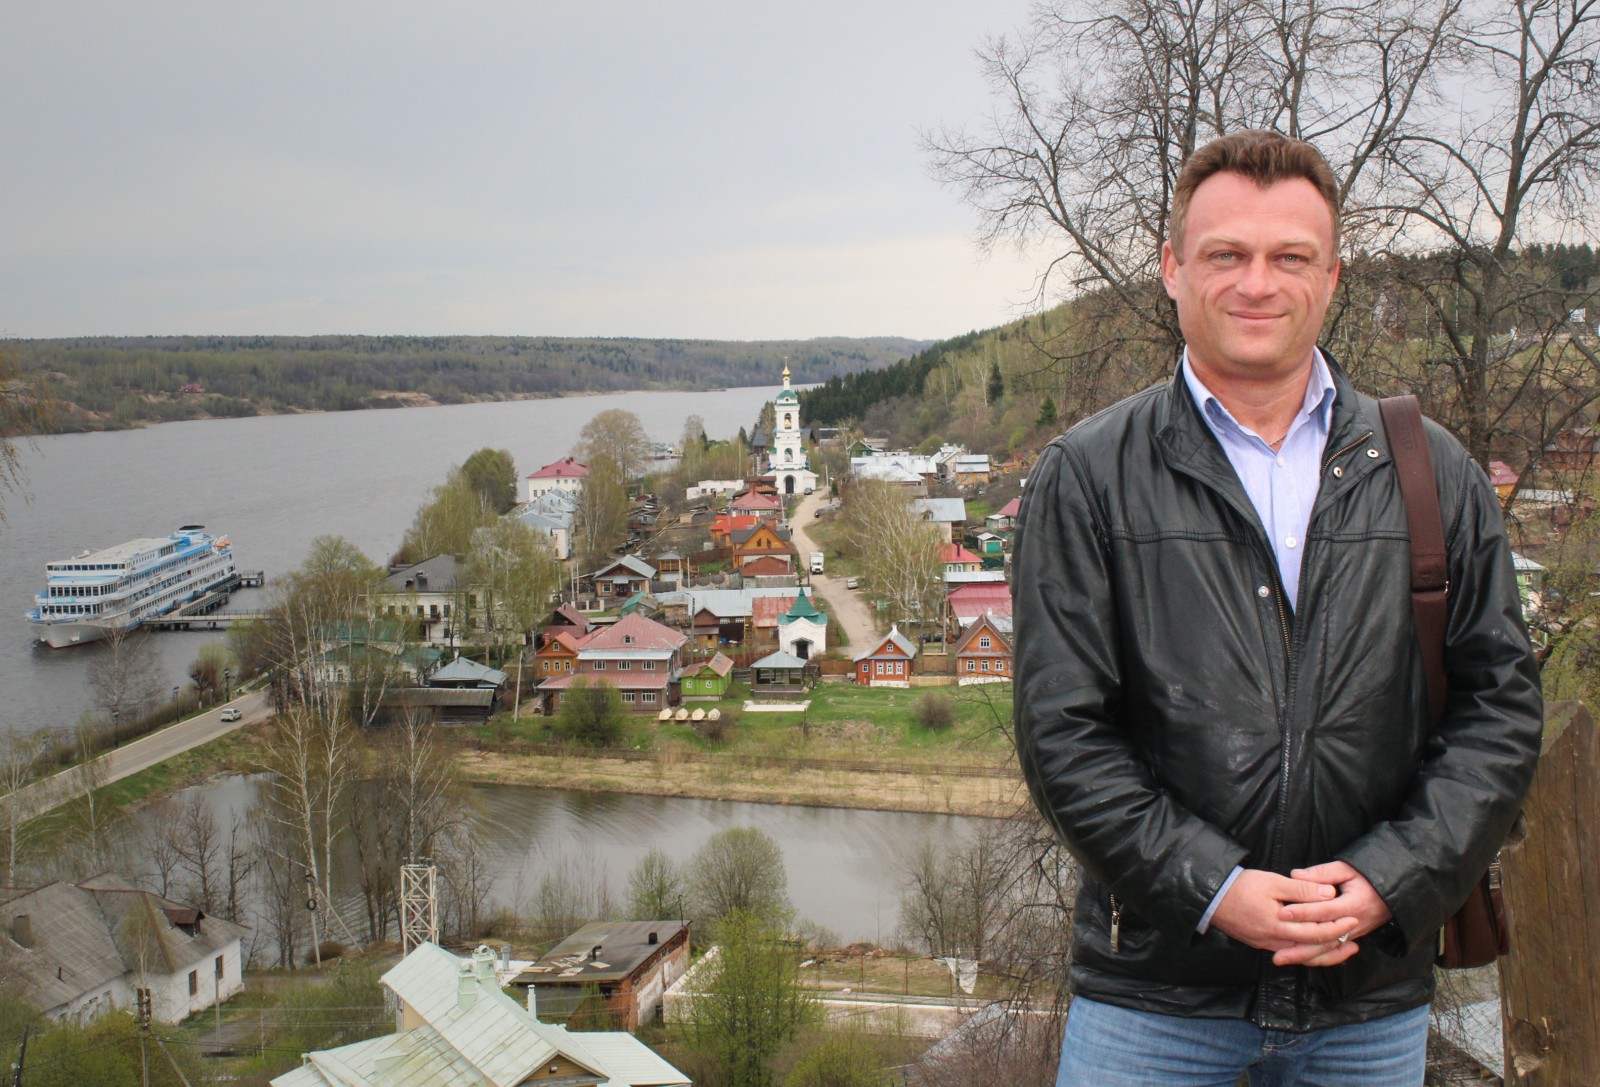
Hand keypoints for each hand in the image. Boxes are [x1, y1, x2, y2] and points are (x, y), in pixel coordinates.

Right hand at [1209, 869, 1359, 966]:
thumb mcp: (1272, 883)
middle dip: (1336, 945)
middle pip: (1312, 949)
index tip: (1353, 919)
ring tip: (1343, 950)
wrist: (1210, 898)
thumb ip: (1301, 890)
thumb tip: (1329, 893)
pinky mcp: (1262, 944)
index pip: (1316, 933)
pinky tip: (1314, 946)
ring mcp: (1267, 945)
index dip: (1337, 927)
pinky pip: (1290, 951)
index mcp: (1279, 927)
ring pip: (1302, 955)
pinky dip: (1306, 951)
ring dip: (1324, 953)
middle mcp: (1275, 942)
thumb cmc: (1240, 887)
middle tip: (1355, 939)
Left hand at [1274, 861, 1393, 965]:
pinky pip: (1331, 951)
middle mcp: (1353, 924)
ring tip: (1279, 959)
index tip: (1283, 913)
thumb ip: (1322, 873)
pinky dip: (1315, 958)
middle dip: (1299, 945)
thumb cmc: (1367, 877)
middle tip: (1276, 950)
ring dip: (1303, 956)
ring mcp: (1352, 935)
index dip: (1303, 912)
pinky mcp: (1350, 939)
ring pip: (1326, 949)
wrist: (1392, 893)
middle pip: (1323, 938)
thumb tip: (1296, 875)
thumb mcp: (1347, 868)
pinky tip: (1297, 960)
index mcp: (1353, 905)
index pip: (1324, 911)